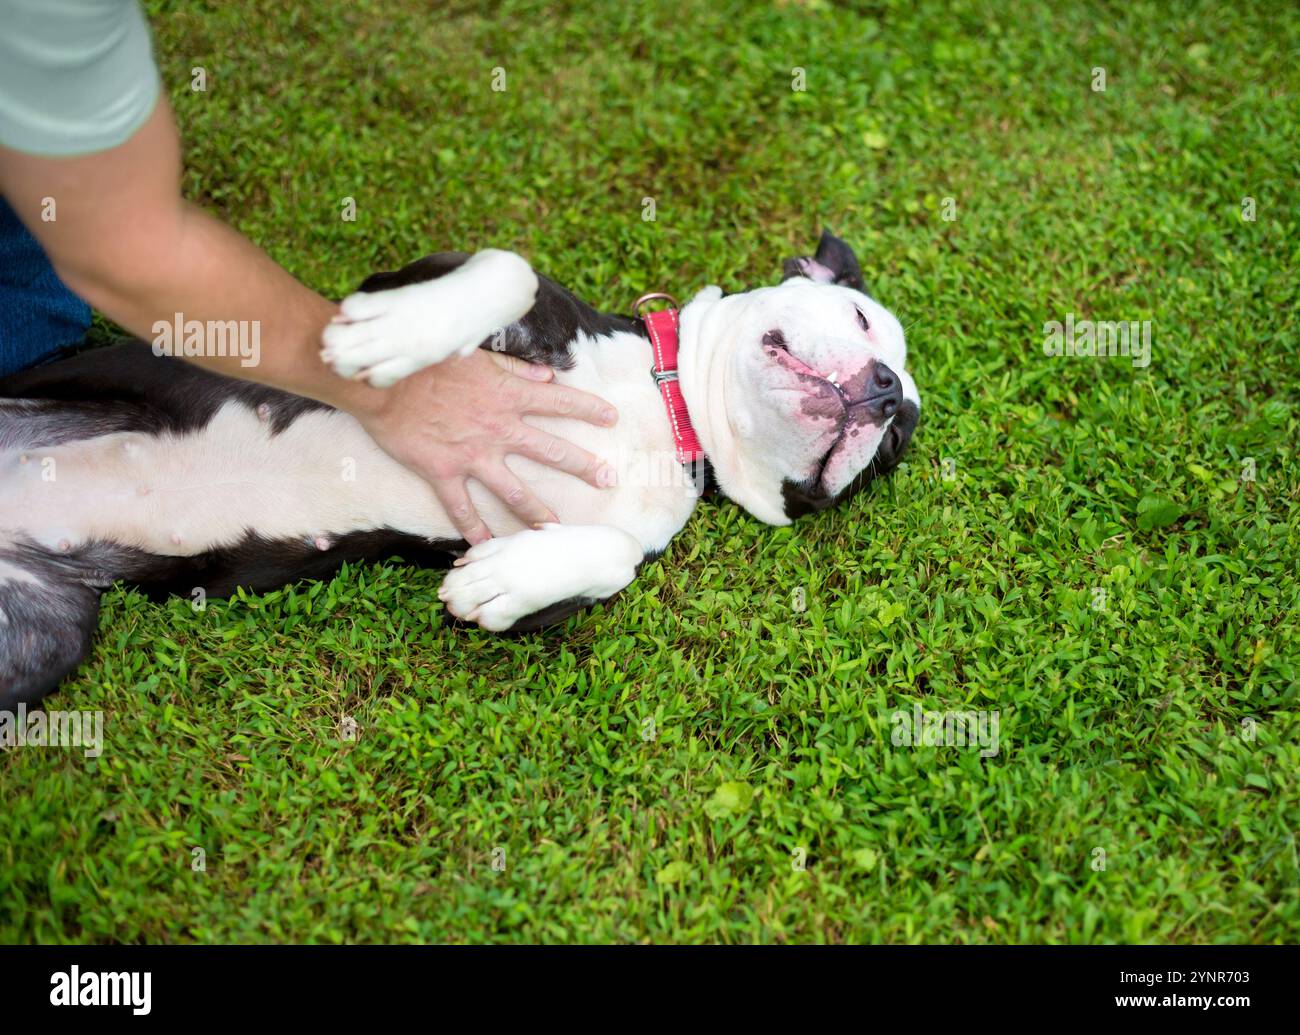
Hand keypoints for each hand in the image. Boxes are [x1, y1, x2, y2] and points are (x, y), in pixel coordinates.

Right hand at [357, 350, 618, 543]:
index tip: (613, 418)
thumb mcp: (477, 355)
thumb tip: (549, 375)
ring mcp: (472, 454)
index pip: (560, 401)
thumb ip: (515, 368)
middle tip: (608, 480)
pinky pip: (461, 507)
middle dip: (583, 466)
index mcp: (509, 395)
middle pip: (550, 450)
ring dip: (537, 512)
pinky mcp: (442, 472)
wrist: (381, 381)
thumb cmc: (428, 361)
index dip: (589, 408)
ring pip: (513, 490)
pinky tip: (485, 546)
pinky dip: (473, 529)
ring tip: (556, 530)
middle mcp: (498, 428)